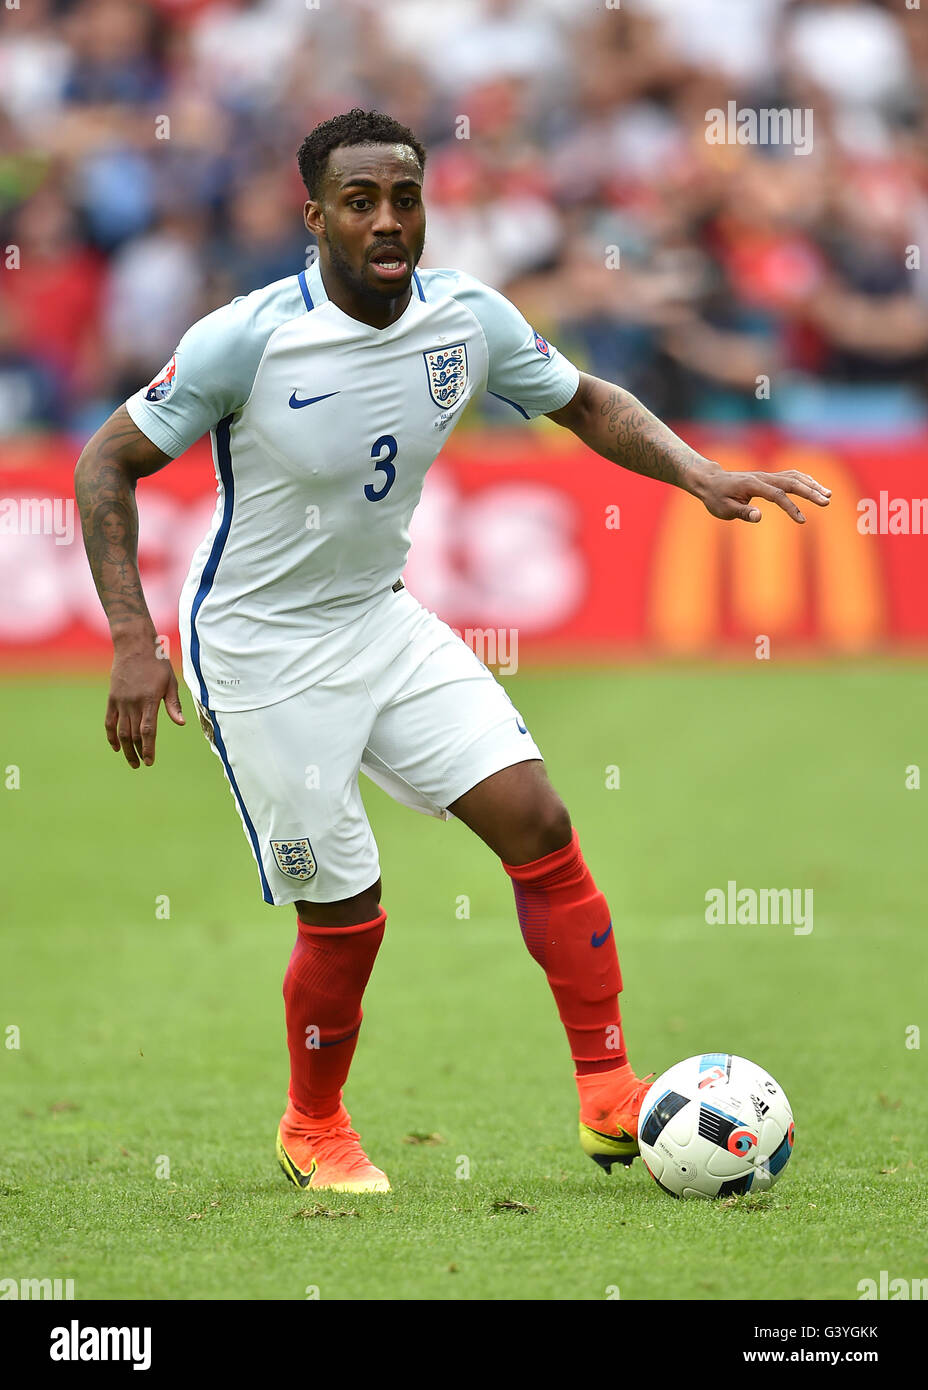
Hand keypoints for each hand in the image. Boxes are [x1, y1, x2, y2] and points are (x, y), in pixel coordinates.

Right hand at [105, 642, 184, 767]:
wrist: (134, 646)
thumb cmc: (157, 663)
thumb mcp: (170, 682)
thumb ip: (173, 704)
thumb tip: (181, 723)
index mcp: (150, 700)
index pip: (148, 731)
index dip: (148, 748)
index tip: (150, 761)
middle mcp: (133, 703)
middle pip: (133, 735)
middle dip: (137, 752)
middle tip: (142, 764)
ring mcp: (121, 701)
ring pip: (121, 731)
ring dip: (125, 748)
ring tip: (131, 761)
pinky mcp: (112, 698)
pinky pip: (109, 721)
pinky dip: (111, 735)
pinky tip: (116, 746)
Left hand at [693, 463, 830, 523]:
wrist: (711, 481)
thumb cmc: (716, 497)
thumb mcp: (724, 509)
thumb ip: (742, 512)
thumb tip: (759, 517)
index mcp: (753, 485)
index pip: (777, 495)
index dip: (791, 507)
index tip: (802, 520)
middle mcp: (763, 477)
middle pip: (792, 482)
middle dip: (810, 492)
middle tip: (827, 502)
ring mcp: (767, 475)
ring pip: (794, 476)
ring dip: (812, 485)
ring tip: (828, 495)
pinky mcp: (769, 477)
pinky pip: (791, 476)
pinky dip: (806, 480)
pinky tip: (816, 488)